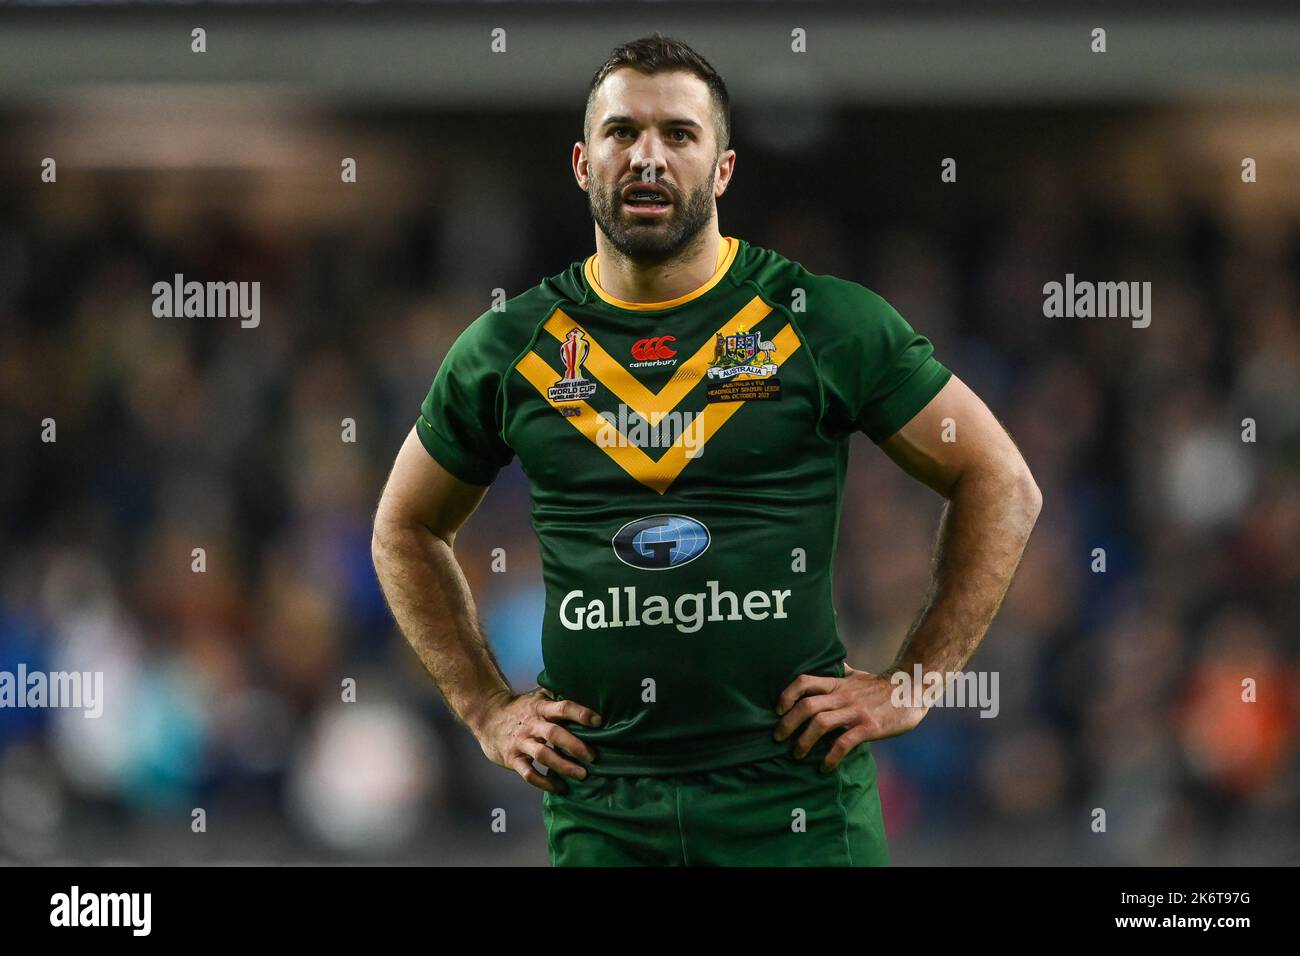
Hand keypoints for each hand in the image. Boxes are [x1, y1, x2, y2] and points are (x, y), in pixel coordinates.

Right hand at [471, 687, 602, 793]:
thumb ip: (558, 697)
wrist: (487, 715)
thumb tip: (588, 695)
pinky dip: (544, 782)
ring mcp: (521, 742)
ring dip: (563, 766)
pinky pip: (528, 773)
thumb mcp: (537, 696)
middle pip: (554, 733)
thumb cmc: (520, 708)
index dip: (581, 714)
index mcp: (541, 707)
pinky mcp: (512, 758)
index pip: (563, 707)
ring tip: (582, 774)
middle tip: (593, 757)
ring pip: (543, 755)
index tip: (598, 722)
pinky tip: (559, 787)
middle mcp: (531, 724)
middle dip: (575, 746)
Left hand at [774, 662, 927, 771]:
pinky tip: (824, 767)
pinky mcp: (869, 727)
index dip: (786, 694)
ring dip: (804, 742)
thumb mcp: (857, 674)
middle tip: (777, 738)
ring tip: (796, 755)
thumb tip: (828, 663)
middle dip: (787, 723)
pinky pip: (843, 743)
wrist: (913, 689)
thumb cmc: (882, 685)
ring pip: (820, 724)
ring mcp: (855, 711)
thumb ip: (840, 672)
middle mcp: (843, 696)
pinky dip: (830, 757)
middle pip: (806, 706)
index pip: (804, 681)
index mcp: (838, 683)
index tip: (777, 709)